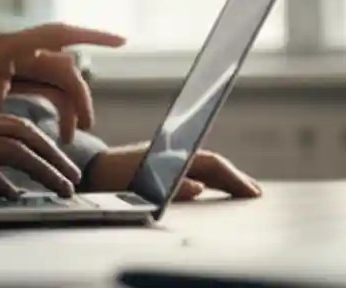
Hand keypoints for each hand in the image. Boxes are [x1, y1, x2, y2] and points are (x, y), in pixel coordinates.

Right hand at [0, 113, 82, 202]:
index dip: (45, 144)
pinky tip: (13, 197)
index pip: (18, 125)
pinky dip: (3, 184)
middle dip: (54, 157)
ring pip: (12, 150)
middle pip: (23, 133)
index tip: (63, 165)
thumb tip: (0, 180)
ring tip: (59, 190)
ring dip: (42, 171)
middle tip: (71, 180)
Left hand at [82, 143, 262, 199]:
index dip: (233, 176)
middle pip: (211, 162)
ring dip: (224, 177)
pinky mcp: (160, 163)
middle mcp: (170, 151)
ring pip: (203, 165)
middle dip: (234, 177)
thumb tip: (199, 187)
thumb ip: (170, 188)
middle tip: (255, 194)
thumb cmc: (111, 181)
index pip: (210, 162)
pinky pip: (192, 168)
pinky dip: (209, 177)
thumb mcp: (140, 188)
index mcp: (170, 155)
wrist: (89, 171)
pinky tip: (214, 188)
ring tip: (243, 191)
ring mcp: (166, 156)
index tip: (251, 190)